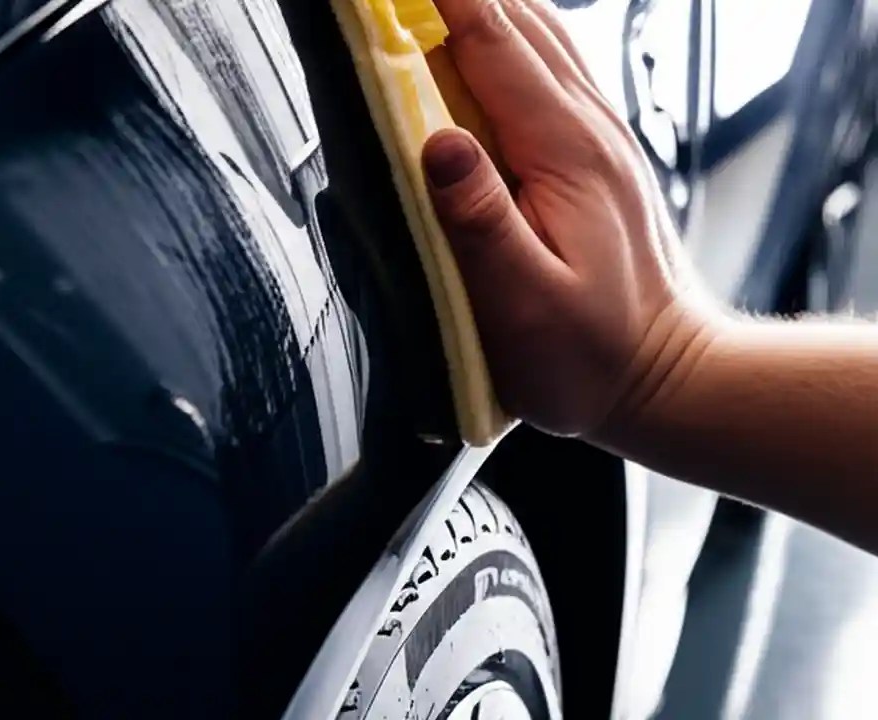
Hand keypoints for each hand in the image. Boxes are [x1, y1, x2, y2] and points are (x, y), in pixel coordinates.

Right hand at [423, 0, 717, 436]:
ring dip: (482, 6)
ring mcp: (596, 136)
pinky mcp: (592, 154)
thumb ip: (480, 221)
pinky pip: (549, 69)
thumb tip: (437, 141)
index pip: (495, 45)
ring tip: (428, 5)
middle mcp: (587, 129)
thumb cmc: (591, 355)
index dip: (441, 0)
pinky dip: (506, 37)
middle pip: (519, 22)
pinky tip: (480, 37)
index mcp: (566, 154)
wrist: (666, 377)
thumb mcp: (525, 302)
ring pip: (540, 36)